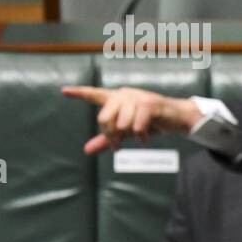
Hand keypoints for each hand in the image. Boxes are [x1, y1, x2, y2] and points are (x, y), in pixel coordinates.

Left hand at [61, 85, 201, 154]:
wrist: (177, 118)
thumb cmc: (151, 122)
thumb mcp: (127, 132)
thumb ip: (107, 139)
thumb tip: (87, 150)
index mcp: (117, 99)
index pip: (94, 94)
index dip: (79, 93)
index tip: (64, 90)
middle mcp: (124, 94)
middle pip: (104, 118)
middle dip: (111, 136)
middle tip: (119, 145)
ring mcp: (136, 98)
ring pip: (120, 124)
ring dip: (128, 137)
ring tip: (138, 139)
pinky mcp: (148, 104)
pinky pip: (136, 126)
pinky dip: (141, 137)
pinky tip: (146, 139)